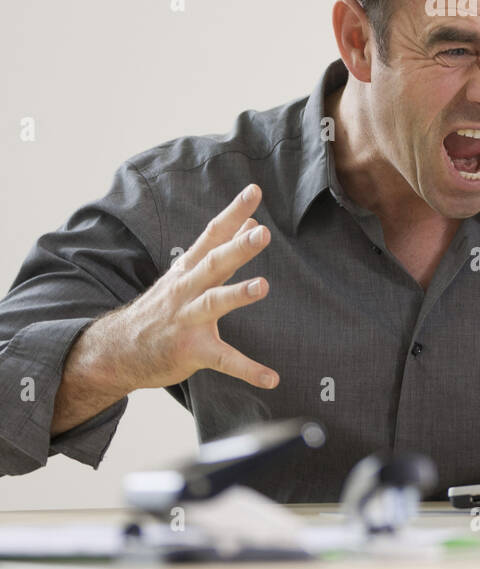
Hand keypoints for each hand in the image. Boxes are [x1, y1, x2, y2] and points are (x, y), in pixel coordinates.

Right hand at [111, 184, 278, 390]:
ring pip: (213, 304)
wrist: (118, 350)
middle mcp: (186, 290)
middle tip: (263, 233)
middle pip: (213, 264)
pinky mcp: (191, 351)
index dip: (233, 212)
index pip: (212, 234)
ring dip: (238, 294)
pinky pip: (223, 360)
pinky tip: (272, 378)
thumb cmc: (161, 307)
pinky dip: (248, 370)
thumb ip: (221, 247)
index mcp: (188, 269)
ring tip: (263, 286)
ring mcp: (187, 320)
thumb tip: (253, 221)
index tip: (254, 190)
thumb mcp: (187, 272)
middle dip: (237, 248)